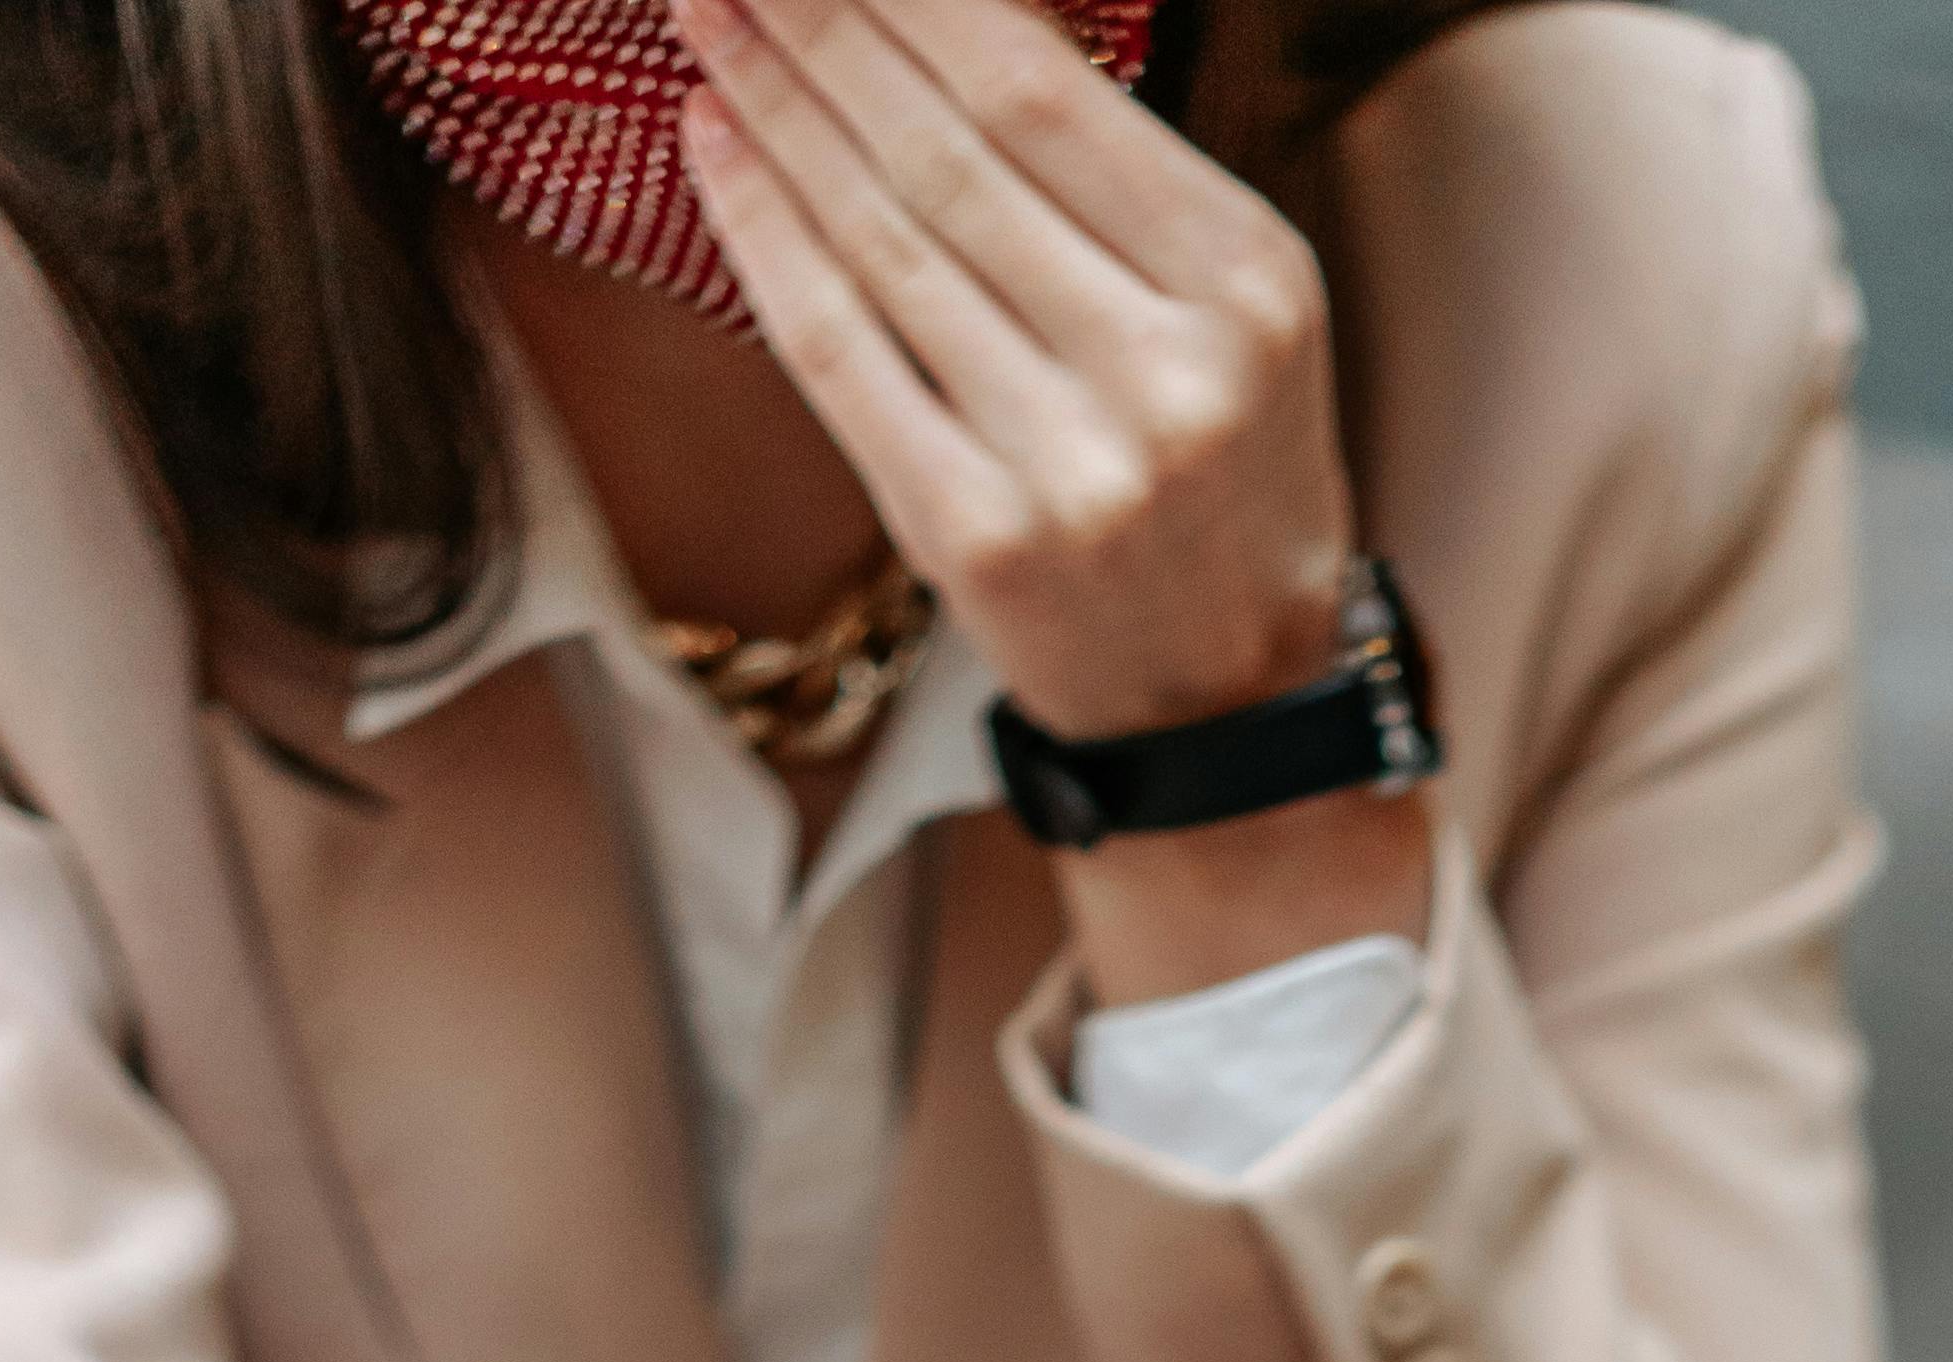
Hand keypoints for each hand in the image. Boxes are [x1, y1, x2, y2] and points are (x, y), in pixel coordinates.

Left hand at [672, 0, 1431, 983]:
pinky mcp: (977, 540)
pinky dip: (763, 239)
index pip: (1041, 92)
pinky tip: (712, 152)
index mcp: (1244, 283)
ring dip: (774, 112)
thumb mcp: (1227, 304)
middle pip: (946, 152)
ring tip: (708, 23)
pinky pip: (840, 354)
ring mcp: (1067, 467)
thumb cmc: (1220, 471)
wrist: (1227, 701)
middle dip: (821, 32)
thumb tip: (946, 16)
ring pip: (882, 239)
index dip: (909, 1)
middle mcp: (1164, 374)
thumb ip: (1108, 169)